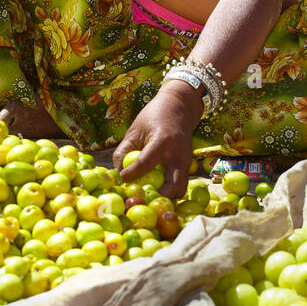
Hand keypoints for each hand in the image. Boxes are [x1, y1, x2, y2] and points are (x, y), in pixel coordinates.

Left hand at [112, 81, 203, 198]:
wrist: (179, 107)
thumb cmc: (153, 116)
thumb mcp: (134, 130)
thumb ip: (123, 151)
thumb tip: (117, 174)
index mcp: (162, 142)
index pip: (145, 164)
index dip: (131, 174)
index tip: (122, 179)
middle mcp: (177, 155)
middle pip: (171, 187)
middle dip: (156, 197)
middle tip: (140, 197)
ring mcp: (186, 161)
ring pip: (180, 189)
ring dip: (166, 196)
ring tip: (149, 195)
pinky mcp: (188, 165)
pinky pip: (181, 184)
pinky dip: (171, 190)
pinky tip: (158, 189)